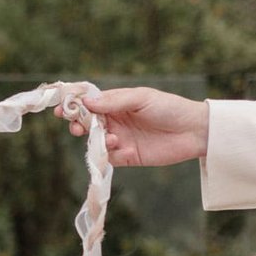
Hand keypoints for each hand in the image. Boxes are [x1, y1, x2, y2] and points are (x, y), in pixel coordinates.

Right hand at [70, 87, 209, 167]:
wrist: (194, 131)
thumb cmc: (169, 107)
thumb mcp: (141, 98)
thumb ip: (114, 101)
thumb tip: (86, 102)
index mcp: (115, 102)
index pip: (88, 103)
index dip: (73, 105)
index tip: (61, 108)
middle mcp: (114, 120)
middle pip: (86, 123)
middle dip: (77, 124)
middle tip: (76, 127)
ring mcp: (120, 138)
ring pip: (95, 141)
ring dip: (95, 140)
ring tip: (109, 138)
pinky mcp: (128, 156)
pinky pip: (110, 157)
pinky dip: (109, 154)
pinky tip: (120, 148)